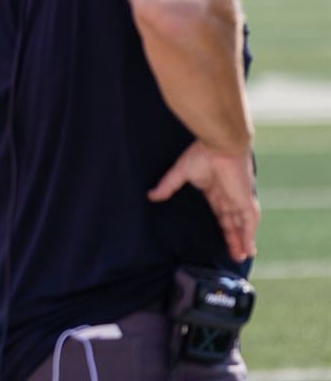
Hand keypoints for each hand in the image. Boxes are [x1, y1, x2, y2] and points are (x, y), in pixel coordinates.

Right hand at [148, 140, 258, 262]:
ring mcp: (239, 199)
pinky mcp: (245, 201)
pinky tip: (248, 249)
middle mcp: (229, 197)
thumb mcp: (181, 173)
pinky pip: (249, 223)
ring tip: (240, 257)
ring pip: (242, 226)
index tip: (223, 238)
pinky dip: (249, 236)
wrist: (221, 144)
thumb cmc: (202, 153)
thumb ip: (168, 186)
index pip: (221, 213)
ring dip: (242, 241)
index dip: (222, 226)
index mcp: (216, 190)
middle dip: (233, 238)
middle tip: (234, 255)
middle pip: (232, 223)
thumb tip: (151, 195)